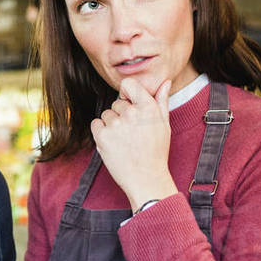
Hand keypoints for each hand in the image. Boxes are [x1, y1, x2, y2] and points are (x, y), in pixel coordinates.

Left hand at [91, 78, 177, 208]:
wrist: (145, 178)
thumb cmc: (156, 152)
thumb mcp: (164, 125)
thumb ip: (161, 101)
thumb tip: (164, 82)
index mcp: (148, 108)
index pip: (128, 84)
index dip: (126, 93)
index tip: (129, 103)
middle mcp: (131, 113)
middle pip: (116, 103)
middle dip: (121, 114)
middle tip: (132, 133)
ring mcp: (116, 125)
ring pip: (106, 114)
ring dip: (111, 125)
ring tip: (124, 140)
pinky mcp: (102, 136)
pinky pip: (96, 124)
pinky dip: (101, 132)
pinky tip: (113, 143)